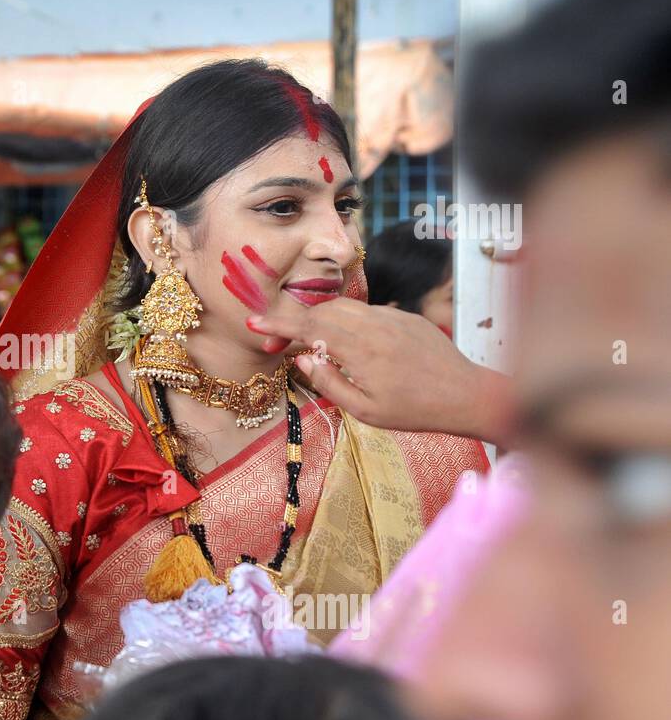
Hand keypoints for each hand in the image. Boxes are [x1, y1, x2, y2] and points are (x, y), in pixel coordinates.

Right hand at [246, 299, 512, 445]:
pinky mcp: (404, 317)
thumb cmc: (414, 411)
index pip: (309, 328)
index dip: (277, 325)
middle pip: (321, 311)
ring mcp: (391, 317)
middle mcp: (374, 325)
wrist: (466, 395)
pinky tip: (346, 344)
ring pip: (343, 307)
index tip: (253, 324)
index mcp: (360, 350)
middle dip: (294, 323)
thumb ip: (329, 383)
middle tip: (277, 346)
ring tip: (309, 344)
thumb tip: (302, 360)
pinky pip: (366, 312)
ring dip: (318, 320)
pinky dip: (346, 322)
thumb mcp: (365, 410)